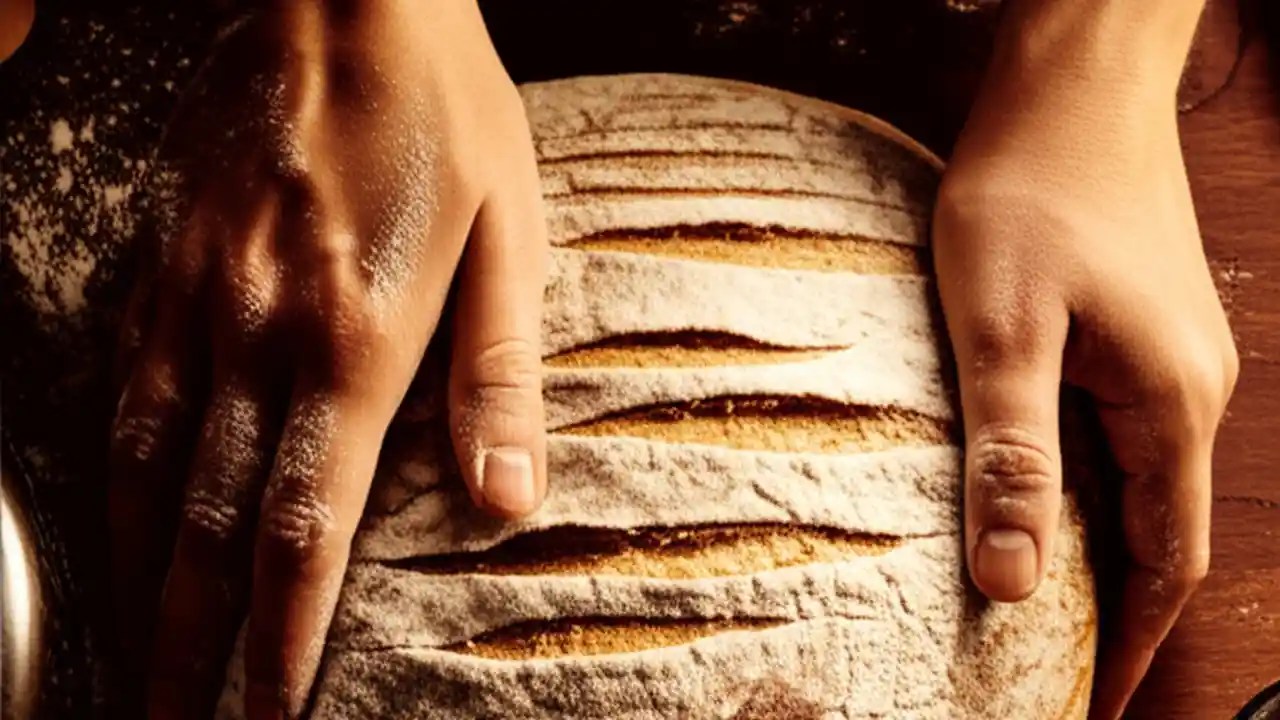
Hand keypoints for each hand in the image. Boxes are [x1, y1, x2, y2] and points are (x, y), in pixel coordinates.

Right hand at [108, 1, 548, 716]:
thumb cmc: (445, 113)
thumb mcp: (510, 235)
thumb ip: (498, 375)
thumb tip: (507, 499)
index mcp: (356, 340)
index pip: (305, 527)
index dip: (280, 639)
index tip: (262, 715)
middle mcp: (258, 335)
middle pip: (212, 524)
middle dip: (192, 643)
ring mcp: (195, 300)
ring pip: (150, 471)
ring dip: (141, 580)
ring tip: (135, 657)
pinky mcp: (164, 264)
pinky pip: (124, 392)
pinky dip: (118, 480)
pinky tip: (120, 524)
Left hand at [932, 2, 1235, 716]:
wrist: (1070, 89)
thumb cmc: (1031, 191)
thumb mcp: (1000, 327)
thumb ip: (1010, 453)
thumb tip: (1010, 581)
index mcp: (1170, 404)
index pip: (1165, 563)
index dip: (1128, 641)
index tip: (1089, 700)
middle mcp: (1189, 388)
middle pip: (1158, 530)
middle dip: (1110, 605)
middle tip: (1047, 662)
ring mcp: (1169, 355)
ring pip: (1137, 481)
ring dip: (1094, 543)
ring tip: (1033, 594)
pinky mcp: (1137, 328)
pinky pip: (1121, 431)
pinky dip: (1084, 480)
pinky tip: (1035, 486)